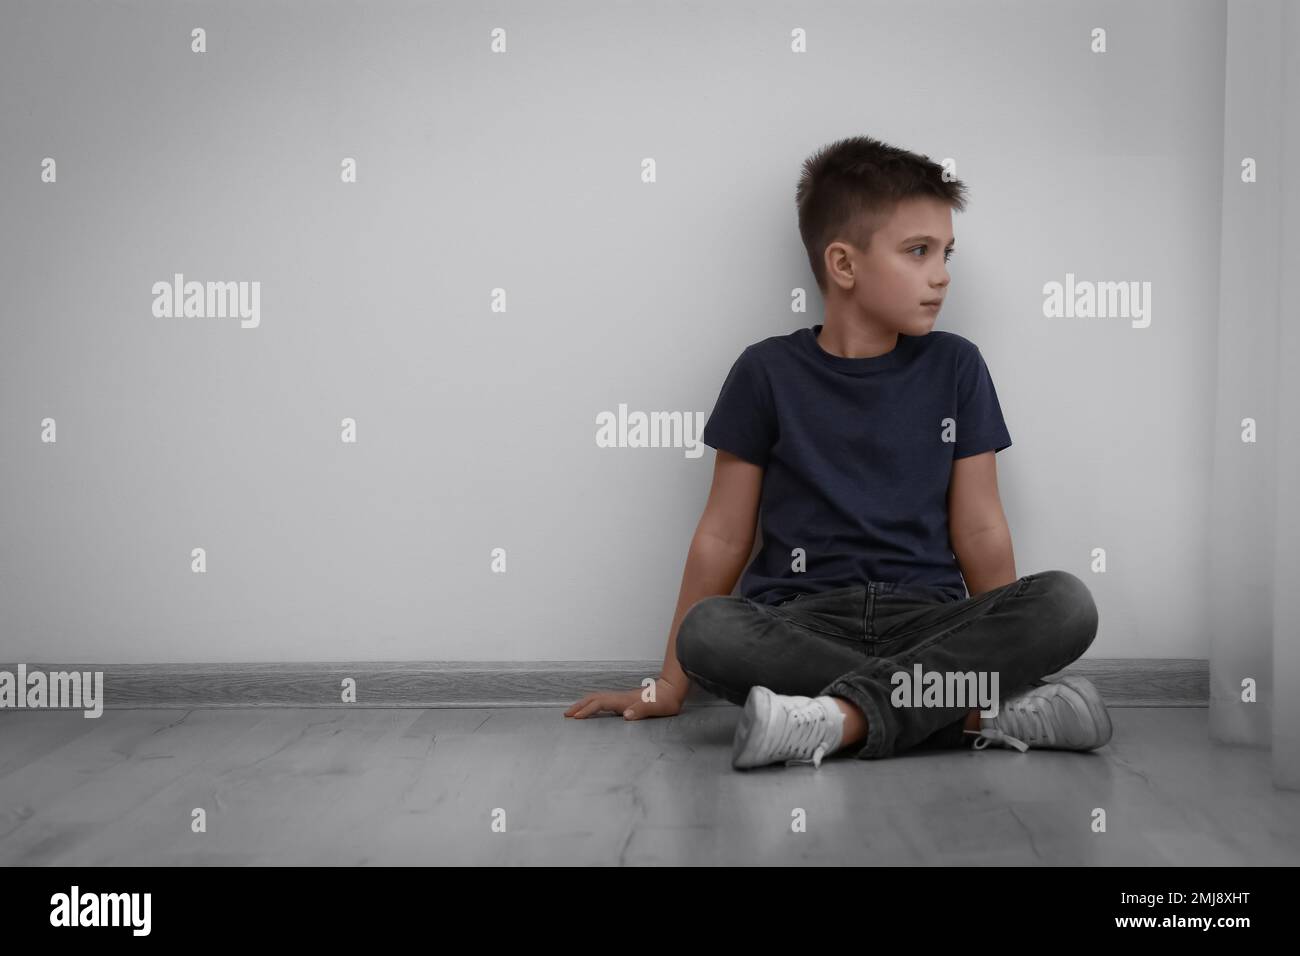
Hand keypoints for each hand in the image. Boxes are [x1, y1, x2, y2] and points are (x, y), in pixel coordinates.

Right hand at [564, 678, 685, 719]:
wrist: (672, 690)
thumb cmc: (666, 701)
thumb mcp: (657, 708)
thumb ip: (642, 710)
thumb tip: (626, 715)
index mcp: (625, 701)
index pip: (600, 704)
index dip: (587, 710)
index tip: (575, 718)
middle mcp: (621, 698)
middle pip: (594, 699)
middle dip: (579, 706)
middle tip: (566, 715)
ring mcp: (622, 698)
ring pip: (598, 699)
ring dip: (584, 704)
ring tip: (574, 712)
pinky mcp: (625, 700)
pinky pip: (604, 701)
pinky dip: (593, 705)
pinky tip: (593, 710)